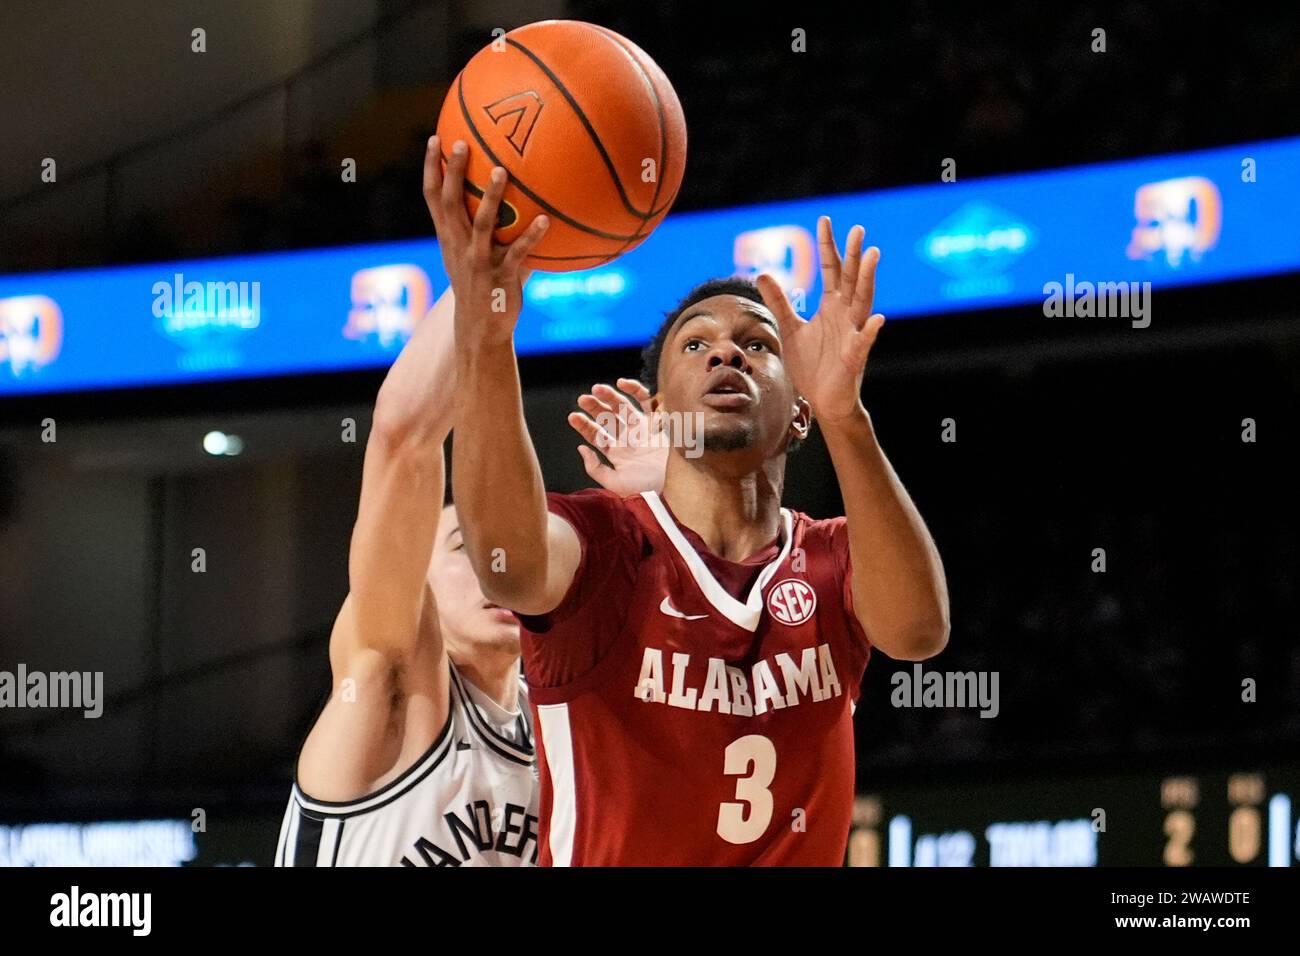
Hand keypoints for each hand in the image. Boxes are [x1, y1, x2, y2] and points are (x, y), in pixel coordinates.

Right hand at [422, 135, 547, 342]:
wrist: (479, 329)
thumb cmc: (480, 285)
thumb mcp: (469, 255)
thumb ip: (482, 226)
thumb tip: (510, 197)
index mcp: (448, 237)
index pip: (433, 197)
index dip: (432, 168)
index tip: (435, 139)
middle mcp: (458, 246)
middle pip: (451, 203)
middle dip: (454, 172)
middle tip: (461, 142)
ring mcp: (478, 261)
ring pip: (482, 224)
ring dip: (492, 197)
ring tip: (503, 171)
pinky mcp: (500, 277)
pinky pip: (517, 253)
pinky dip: (530, 236)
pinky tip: (545, 220)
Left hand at [567, 378, 668, 495]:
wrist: (672, 488)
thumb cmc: (644, 489)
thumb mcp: (614, 483)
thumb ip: (595, 468)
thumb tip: (581, 448)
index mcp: (616, 453)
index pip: (596, 435)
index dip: (584, 425)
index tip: (573, 416)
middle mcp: (627, 438)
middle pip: (607, 418)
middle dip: (594, 407)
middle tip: (583, 399)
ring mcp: (641, 429)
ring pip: (622, 407)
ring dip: (609, 396)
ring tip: (596, 389)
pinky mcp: (656, 422)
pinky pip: (646, 401)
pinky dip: (635, 390)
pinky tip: (622, 383)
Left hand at [755, 216, 884, 424]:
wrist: (824, 400)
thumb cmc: (812, 365)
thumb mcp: (790, 329)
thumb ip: (779, 302)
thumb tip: (762, 273)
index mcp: (832, 307)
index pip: (831, 270)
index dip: (828, 247)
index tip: (824, 220)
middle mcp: (846, 315)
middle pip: (850, 279)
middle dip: (853, 255)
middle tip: (858, 230)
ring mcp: (853, 334)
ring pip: (863, 302)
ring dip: (867, 280)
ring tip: (873, 256)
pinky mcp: (855, 358)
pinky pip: (865, 342)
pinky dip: (871, 330)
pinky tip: (878, 318)